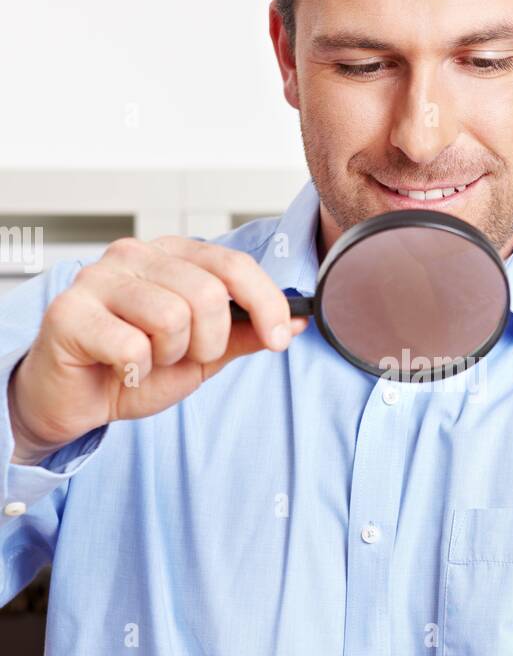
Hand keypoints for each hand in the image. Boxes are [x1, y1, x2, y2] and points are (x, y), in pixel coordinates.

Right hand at [8, 235, 307, 460]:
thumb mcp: (203, 353)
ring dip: (170, 356)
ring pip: (173, 317)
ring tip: (147, 360)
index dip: (267, 303)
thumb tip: (300, 319)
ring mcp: (97, 279)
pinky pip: (132, 346)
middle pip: (209, 293)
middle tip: (184, 358)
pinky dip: (136, 370)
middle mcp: (133, 255)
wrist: (76, 400)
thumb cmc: (135, 368)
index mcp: (170, 255)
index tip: (282, 337)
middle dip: (210, 343)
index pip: (234, 265)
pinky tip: (120, 368)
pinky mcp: (69, 312)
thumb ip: (245, 333)